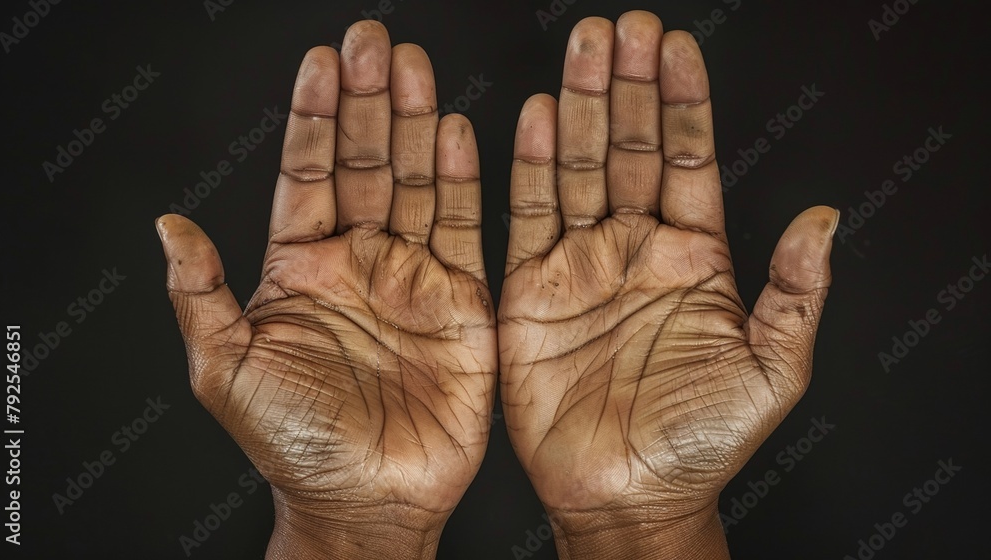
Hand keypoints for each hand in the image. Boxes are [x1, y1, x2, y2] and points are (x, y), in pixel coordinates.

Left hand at [156, 21, 495, 559]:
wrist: (367, 501)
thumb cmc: (294, 444)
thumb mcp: (225, 370)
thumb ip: (199, 296)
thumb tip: (168, 228)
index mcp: (302, 267)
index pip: (308, 172)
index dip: (314, 116)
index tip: (321, 61)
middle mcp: (361, 260)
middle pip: (367, 162)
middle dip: (370, 100)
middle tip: (374, 40)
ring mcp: (414, 276)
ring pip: (418, 182)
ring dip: (416, 123)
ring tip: (415, 66)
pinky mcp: (463, 302)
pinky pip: (467, 231)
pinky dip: (465, 181)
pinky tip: (459, 132)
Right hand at [498, 12, 837, 558]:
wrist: (629, 495)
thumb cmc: (701, 443)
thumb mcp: (771, 369)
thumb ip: (794, 292)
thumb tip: (824, 220)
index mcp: (695, 258)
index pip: (690, 160)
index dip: (684, 102)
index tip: (677, 46)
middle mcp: (636, 250)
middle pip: (631, 149)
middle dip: (627, 86)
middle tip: (620, 28)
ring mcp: (582, 266)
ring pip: (578, 169)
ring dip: (579, 109)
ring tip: (581, 52)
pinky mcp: (532, 292)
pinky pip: (526, 219)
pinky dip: (526, 169)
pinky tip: (530, 120)